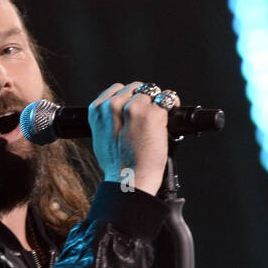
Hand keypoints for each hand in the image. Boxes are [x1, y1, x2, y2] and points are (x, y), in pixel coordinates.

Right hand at [88, 81, 173, 196]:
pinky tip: (167, 119)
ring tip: (155, 121)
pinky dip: (170, 107)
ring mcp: (134, 107)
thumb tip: (120, 113)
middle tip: (146, 119)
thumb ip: (109, 119)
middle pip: (136, 88)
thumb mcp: (101, 137)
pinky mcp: (152, 113)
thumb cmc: (116, 165)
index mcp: (97, 110)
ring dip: (156, 103)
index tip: (135, 107)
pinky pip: (166, 100)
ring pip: (151, 92)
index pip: (118, 88)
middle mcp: (113, 104)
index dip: (129, 97)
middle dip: (143, 99)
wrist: (128, 179)